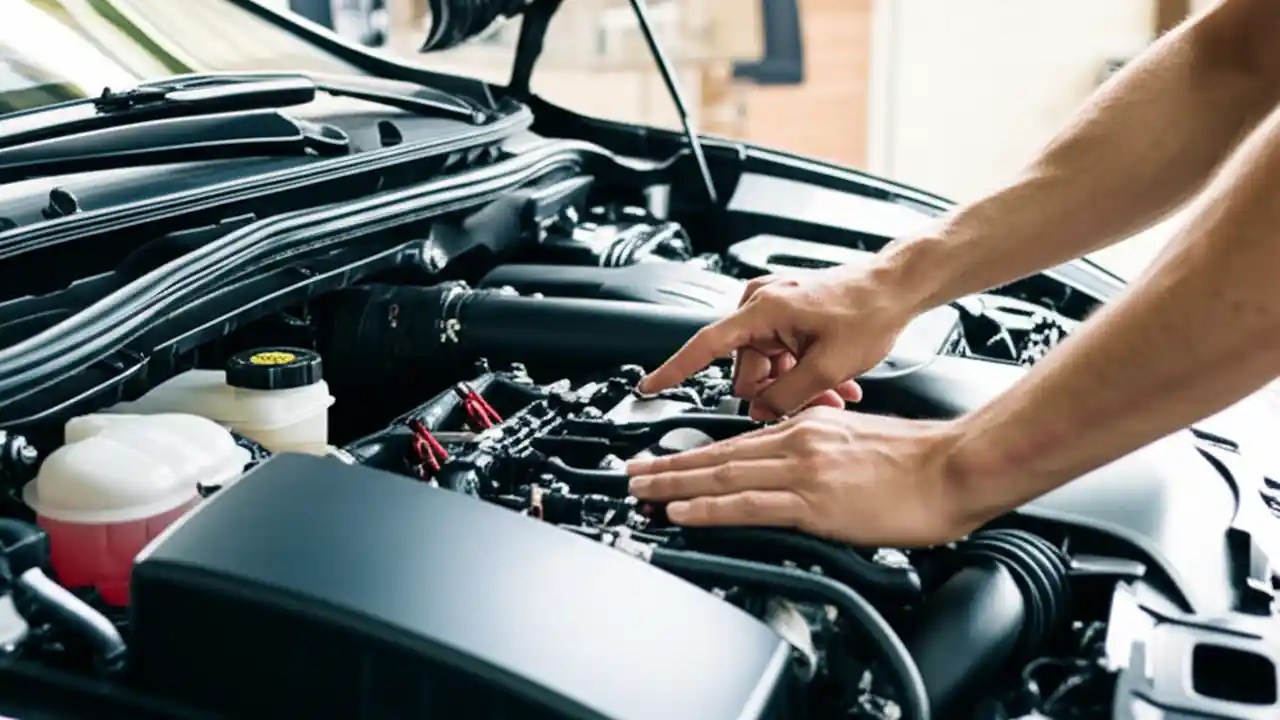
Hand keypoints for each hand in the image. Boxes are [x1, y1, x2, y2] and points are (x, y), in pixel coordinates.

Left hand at [626, 406, 977, 546]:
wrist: (954, 467)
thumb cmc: (920, 461)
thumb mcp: (860, 443)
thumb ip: (823, 455)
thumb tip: (802, 473)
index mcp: (809, 427)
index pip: (739, 441)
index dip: (699, 454)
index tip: (671, 462)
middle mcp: (798, 440)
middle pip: (719, 455)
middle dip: (671, 466)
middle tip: (633, 473)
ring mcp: (802, 469)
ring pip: (722, 476)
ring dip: (675, 484)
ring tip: (642, 491)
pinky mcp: (813, 500)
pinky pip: (747, 503)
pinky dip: (708, 508)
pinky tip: (681, 510)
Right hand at [637, 263, 915, 419]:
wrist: (898, 286)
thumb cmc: (869, 311)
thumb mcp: (828, 366)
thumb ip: (786, 396)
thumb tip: (760, 412)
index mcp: (761, 310)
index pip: (703, 347)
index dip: (674, 371)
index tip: (648, 387)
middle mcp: (761, 304)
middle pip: (746, 367)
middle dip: (777, 391)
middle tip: (814, 402)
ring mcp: (774, 307)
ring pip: (769, 364)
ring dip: (797, 383)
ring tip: (834, 393)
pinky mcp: (789, 312)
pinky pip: (783, 352)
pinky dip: (804, 369)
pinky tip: (834, 382)